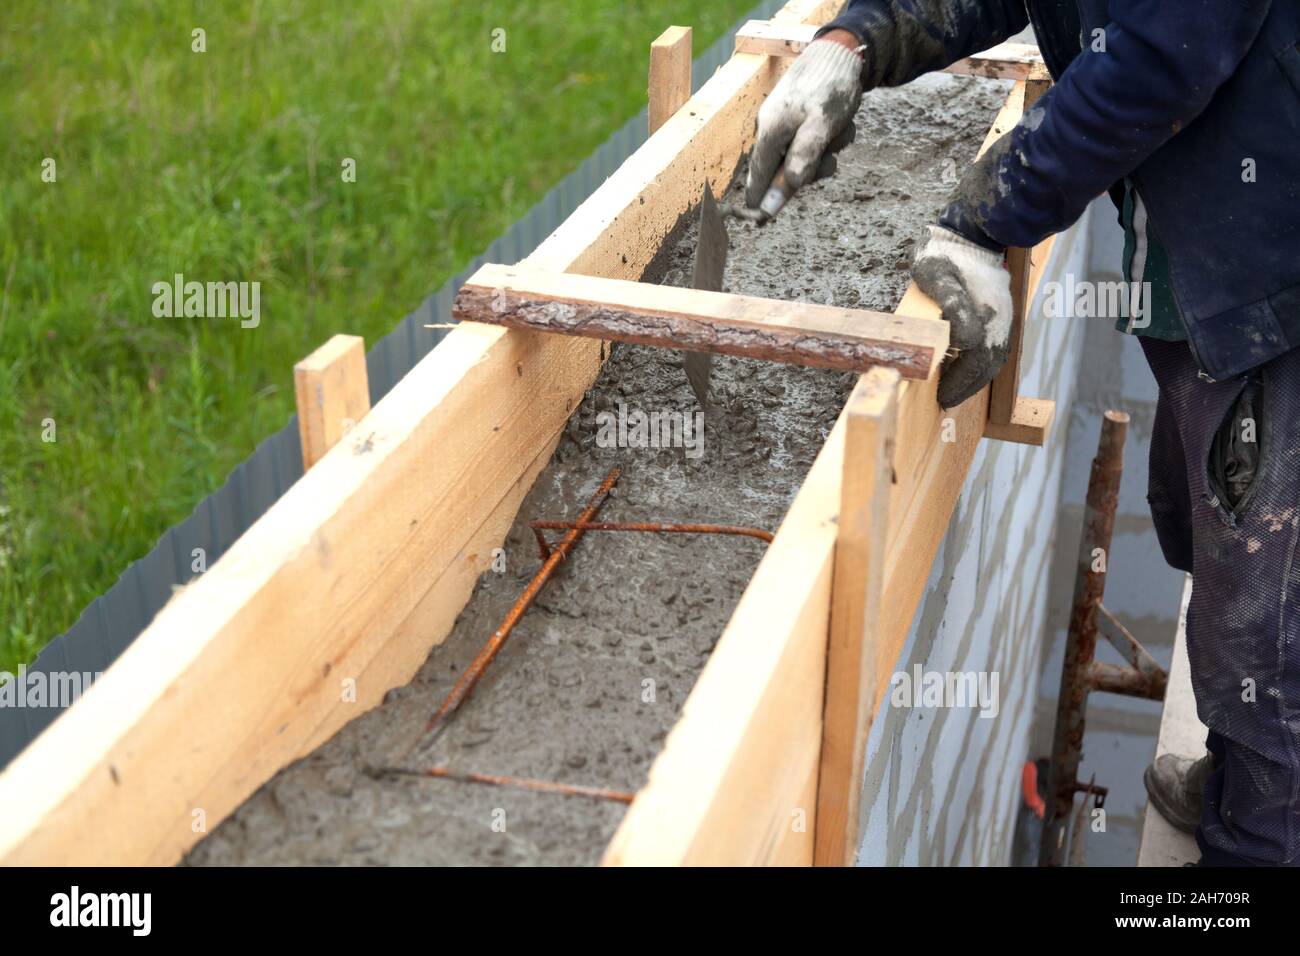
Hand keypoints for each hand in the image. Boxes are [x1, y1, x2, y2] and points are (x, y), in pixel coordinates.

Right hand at [744, 35, 862, 208]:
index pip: (757, 178)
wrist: (842, 50)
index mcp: (770, 132)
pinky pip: (812, 141)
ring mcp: (785, 123)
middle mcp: (772, 129)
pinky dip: (829, 138)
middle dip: (810, 169)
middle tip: (830, 161)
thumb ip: (800, 162)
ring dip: (826, 152)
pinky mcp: (798, 118)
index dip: (760, 201)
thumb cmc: (830, 88)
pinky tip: (839, 124)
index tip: (760, 222)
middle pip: (783, 170)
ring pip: (803, 156)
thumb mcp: (820, 128)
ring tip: (839, 132)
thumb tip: (780, 197)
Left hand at [911, 226, 1012, 408]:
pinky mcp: (999, 312)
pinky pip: (995, 346)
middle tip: (945, 399)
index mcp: (986, 313)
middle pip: (988, 365)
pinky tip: (964, 367)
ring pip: (994, 357)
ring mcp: (1002, 316)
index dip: (960, 382)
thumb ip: (951, 304)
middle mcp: (999, 318)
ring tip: (953, 389)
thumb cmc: (946, 252)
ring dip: (975, 377)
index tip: (942, 397)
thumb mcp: (938, 274)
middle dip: (967, 386)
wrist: (971, 231)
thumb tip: (964, 339)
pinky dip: (981, 363)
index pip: (977, 360)